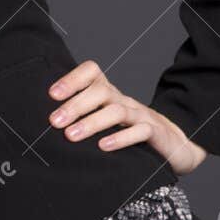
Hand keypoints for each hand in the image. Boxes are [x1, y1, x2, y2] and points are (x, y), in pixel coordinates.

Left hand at [47, 58, 207, 175]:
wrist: (174, 145)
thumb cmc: (129, 133)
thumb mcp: (105, 122)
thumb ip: (81, 119)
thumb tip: (46, 126)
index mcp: (109, 94)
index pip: (92, 72)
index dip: (72, 79)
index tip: (52, 95)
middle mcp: (123, 100)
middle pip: (101, 92)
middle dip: (75, 105)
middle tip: (54, 121)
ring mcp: (141, 115)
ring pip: (117, 111)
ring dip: (92, 122)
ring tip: (71, 135)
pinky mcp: (155, 133)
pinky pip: (140, 131)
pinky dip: (121, 138)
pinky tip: (103, 146)